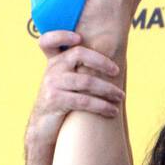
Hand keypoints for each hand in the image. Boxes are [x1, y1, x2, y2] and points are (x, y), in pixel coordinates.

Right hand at [24, 27, 124, 154]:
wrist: (43, 129)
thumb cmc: (61, 104)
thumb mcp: (65, 83)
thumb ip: (78, 70)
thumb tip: (113, 64)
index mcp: (54, 61)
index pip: (49, 40)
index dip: (61, 35)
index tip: (79, 38)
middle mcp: (51, 69)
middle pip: (78, 54)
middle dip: (102, 62)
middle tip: (117, 72)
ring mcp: (52, 84)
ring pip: (86, 81)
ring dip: (108, 89)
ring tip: (120, 97)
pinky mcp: (54, 101)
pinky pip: (84, 100)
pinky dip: (102, 106)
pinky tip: (113, 111)